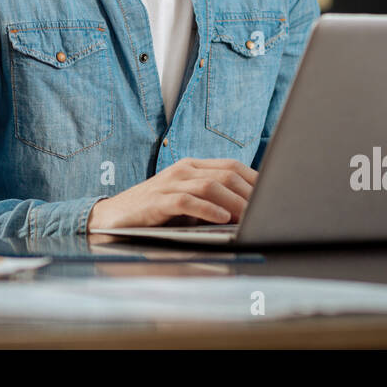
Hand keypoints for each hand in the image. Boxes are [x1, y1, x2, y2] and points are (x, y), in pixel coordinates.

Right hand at [87, 158, 257, 229]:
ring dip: (235, 203)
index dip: (255, 179)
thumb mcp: (187, 201)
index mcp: (192, 166)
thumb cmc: (154, 211)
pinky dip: (208, 210)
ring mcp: (170, 183)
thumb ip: (211, 200)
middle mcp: (183, 170)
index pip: (232, 166)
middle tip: (266, 209)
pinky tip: (222, 220)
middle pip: (227, 174)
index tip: (273, 194)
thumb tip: (248, 211)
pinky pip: (187, 201)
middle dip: (250, 193)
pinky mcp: (158, 201)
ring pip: (211, 186)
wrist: (113, 216)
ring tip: (250, 217)